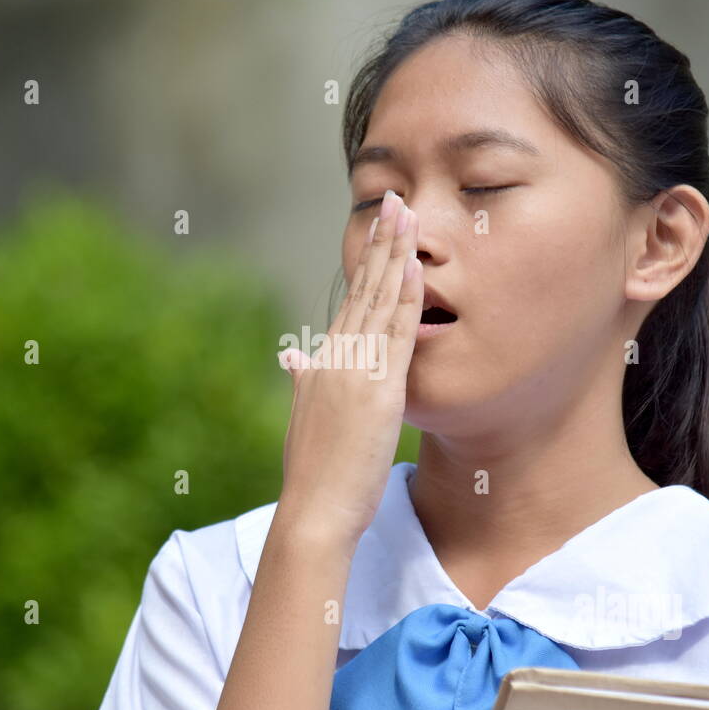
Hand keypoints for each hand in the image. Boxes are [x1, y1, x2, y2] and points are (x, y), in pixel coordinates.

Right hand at [275, 190, 422, 547]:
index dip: (366, 263)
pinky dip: (405, 298)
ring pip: (379, 301)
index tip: (379, 229)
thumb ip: (304, 381)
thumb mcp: (306, 418)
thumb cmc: (314, 474)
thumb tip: (293, 357)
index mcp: (322, 363)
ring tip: (408, 216)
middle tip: (395, 199)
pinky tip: (415, 268)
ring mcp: (355, 370)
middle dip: (380, 242)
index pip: (350, 301)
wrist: (314, 510)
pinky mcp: (376, 389)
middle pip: (362, 288)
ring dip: (395, 255)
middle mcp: (335, 357)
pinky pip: (395, 334)